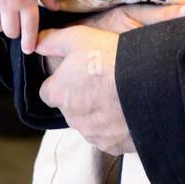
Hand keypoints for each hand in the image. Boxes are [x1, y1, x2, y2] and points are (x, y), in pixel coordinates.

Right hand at [0, 0, 59, 54]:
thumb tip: (56, 8)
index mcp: (27, 1)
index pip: (29, 28)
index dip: (29, 41)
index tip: (29, 49)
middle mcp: (9, 6)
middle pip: (11, 29)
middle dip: (15, 32)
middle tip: (17, 28)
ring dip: (0, 27)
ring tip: (3, 23)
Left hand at [35, 0, 184, 151]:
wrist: (149, 84)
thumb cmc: (111, 58)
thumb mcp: (79, 38)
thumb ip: (52, 41)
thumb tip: (35, 43)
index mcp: (58, 94)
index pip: (48, 91)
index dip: (61, 81)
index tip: (77, 74)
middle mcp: (71, 118)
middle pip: (70, 108)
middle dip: (81, 97)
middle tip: (102, 81)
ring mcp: (92, 134)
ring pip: (89, 123)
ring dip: (98, 112)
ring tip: (118, 94)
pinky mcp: (113, 146)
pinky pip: (109, 136)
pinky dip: (115, 126)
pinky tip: (127, 109)